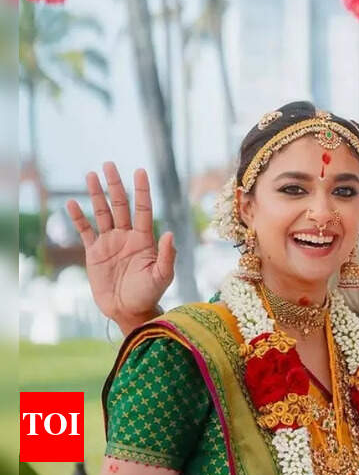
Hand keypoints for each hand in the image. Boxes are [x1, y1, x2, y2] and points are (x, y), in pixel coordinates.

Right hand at [66, 163, 172, 331]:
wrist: (129, 310)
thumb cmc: (149, 294)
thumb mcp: (163, 276)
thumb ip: (167, 255)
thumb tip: (170, 233)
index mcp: (145, 238)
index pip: (143, 209)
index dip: (142, 190)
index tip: (140, 171)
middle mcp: (127, 236)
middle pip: (120, 205)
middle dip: (115, 185)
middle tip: (109, 164)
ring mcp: (110, 242)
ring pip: (102, 213)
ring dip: (96, 194)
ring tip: (91, 175)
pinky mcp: (94, 253)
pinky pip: (85, 231)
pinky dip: (79, 218)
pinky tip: (72, 203)